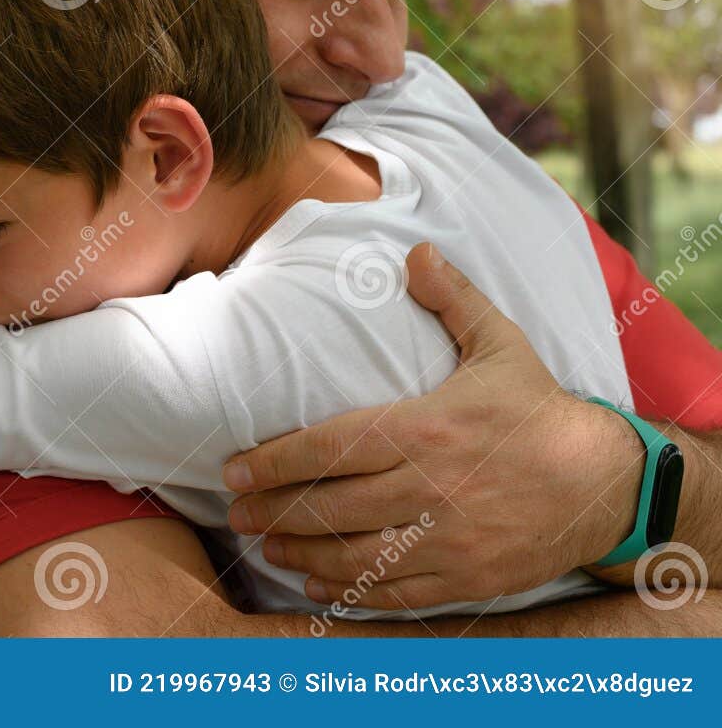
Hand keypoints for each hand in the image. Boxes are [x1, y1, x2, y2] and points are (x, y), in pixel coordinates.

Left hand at [219, 242, 644, 608]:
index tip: (234, 469)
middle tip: (235, 511)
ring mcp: (449, 539)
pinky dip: (349, 593)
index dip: (274, 462)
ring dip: (300, 554)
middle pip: (331, 507)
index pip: (330, 448)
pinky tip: (315, 583)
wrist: (608, 483)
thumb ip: (452, 300)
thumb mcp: (501, 345)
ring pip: (355, 556)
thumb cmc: (540, 411)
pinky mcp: (467, 578)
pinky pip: (395, 594)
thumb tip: (417, 250)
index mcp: (427, 429)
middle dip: (273, 511)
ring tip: (266, 545)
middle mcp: (431, 488)